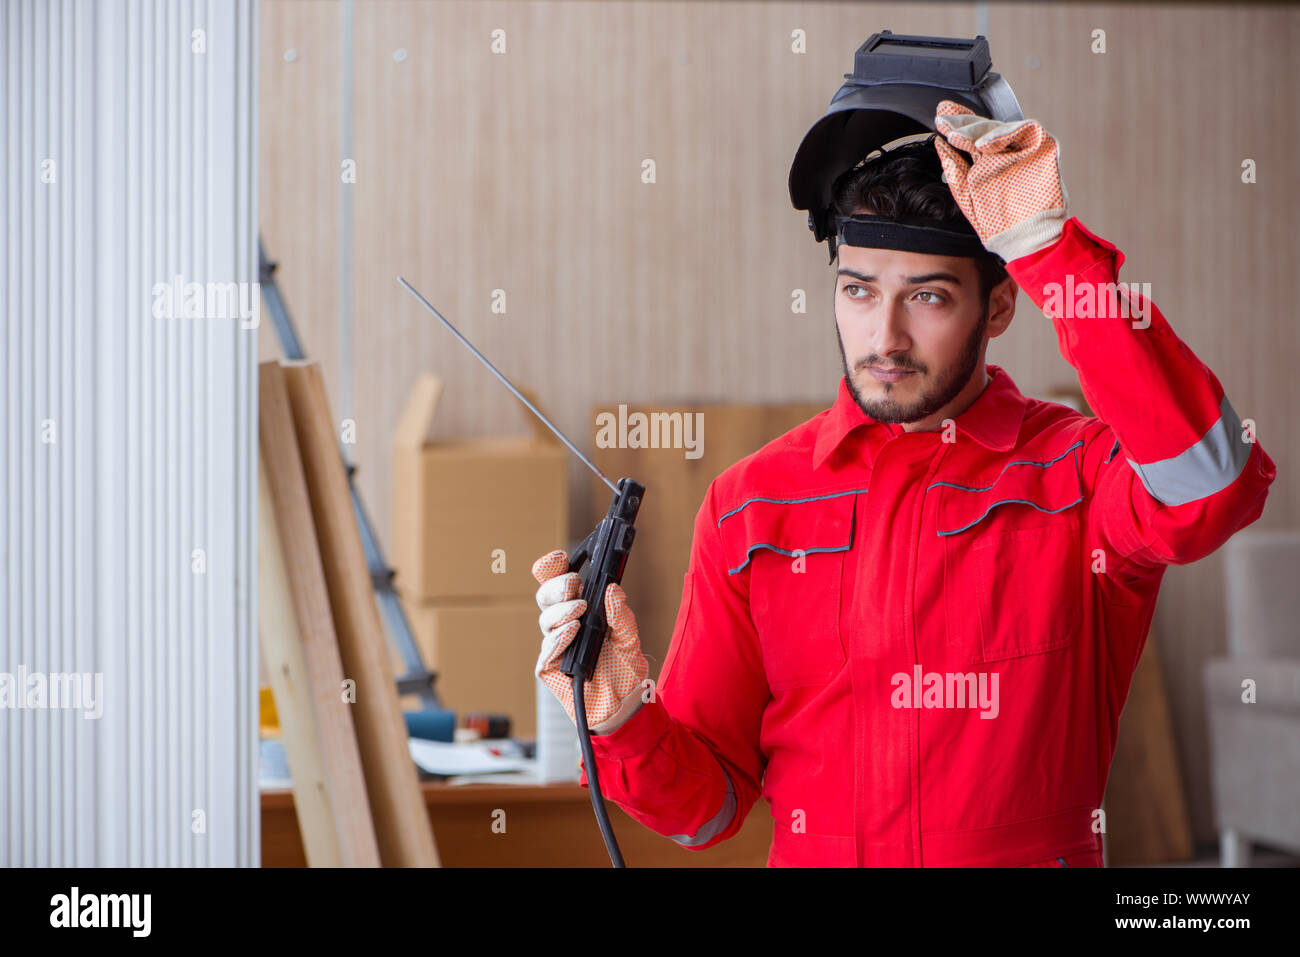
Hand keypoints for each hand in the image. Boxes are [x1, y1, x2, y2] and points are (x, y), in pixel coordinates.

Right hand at [532, 550, 649, 732]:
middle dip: (556, 586)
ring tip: (579, 611)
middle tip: (573, 583)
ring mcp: (554, 644)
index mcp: (580, 609)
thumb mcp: (630, 637)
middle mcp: (563, 623)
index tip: (560, 557)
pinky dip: (558, 638)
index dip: (554, 567)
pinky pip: (546, 648)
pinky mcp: (548, 666)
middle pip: (546, 596)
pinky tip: (571, 632)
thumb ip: (621, 613)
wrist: (623, 706)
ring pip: (546, 619)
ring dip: (562, 611)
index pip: (559, 581)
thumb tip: (613, 588)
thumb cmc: (623, 669)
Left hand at [932, 99, 1068, 262]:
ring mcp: (1024, 151)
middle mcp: (1005, 155)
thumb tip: (939, 144)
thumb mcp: (967, 197)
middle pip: (983, 129)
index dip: (956, 123)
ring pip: (1001, 127)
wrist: (1028, 241)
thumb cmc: (998, 226)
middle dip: (962, 123)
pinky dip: (1005, 132)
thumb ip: (954, 171)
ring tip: (958, 135)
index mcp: (987, 164)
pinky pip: (1026, 130)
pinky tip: (986, 144)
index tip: (939, 115)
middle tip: (943, 120)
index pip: (970, 137)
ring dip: (979, 128)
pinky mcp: (1044, 149)